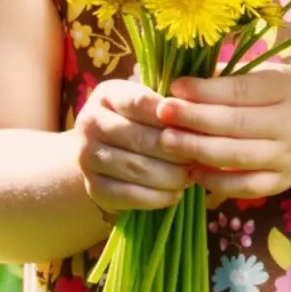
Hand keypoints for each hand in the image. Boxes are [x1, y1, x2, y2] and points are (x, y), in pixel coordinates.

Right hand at [73, 79, 195, 218]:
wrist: (105, 153)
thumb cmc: (141, 121)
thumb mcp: (150, 102)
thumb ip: (171, 102)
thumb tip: (204, 108)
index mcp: (106, 94)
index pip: (138, 101)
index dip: (169, 113)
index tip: (195, 123)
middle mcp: (89, 122)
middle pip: (138, 137)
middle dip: (174, 149)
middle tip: (200, 156)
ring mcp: (87, 157)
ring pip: (135, 168)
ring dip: (169, 175)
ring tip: (192, 176)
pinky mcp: (93, 188)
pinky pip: (128, 195)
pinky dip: (156, 197)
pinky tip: (175, 194)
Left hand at [154, 68, 290, 202]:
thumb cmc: (285, 94)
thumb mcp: (268, 74)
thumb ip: (230, 78)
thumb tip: (183, 82)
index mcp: (288, 89)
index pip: (240, 91)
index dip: (205, 90)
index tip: (174, 87)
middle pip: (236, 124)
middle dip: (194, 119)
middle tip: (162, 114)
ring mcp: (288, 158)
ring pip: (237, 157)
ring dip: (198, 150)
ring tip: (167, 141)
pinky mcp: (281, 183)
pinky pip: (245, 187)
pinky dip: (216, 181)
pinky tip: (191, 171)